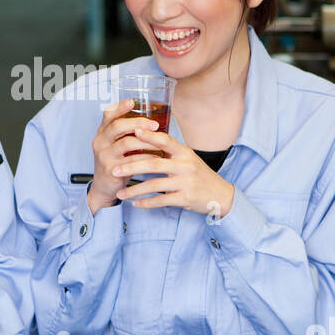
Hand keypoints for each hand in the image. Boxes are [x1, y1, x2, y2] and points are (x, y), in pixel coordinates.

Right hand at [87, 98, 161, 214]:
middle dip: (138, 123)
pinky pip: (131, 160)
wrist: (105, 187)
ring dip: (146, 141)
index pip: (108, 115)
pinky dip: (146, 157)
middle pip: (117, 126)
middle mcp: (100, 142)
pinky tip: (157, 156)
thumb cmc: (116, 162)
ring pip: (126, 143)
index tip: (133, 102)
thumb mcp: (117, 145)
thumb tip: (153, 121)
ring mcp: (104, 155)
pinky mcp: (111, 169)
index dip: (119, 107)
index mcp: (102, 132)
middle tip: (155, 124)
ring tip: (161, 142)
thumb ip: (128, 133)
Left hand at [113, 128, 235, 217]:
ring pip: (154, 184)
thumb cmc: (199, 175)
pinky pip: (161, 200)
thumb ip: (170, 151)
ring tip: (120, 193)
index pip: (165, 140)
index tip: (133, 131)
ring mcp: (185, 183)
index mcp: (184, 152)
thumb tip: (146, 137)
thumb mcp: (188, 158)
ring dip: (134, 190)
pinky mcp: (185, 198)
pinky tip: (135, 203)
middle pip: (153, 164)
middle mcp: (185, 166)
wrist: (220, 195)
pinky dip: (146, 203)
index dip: (149, 135)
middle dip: (131, 166)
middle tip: (114, 169)